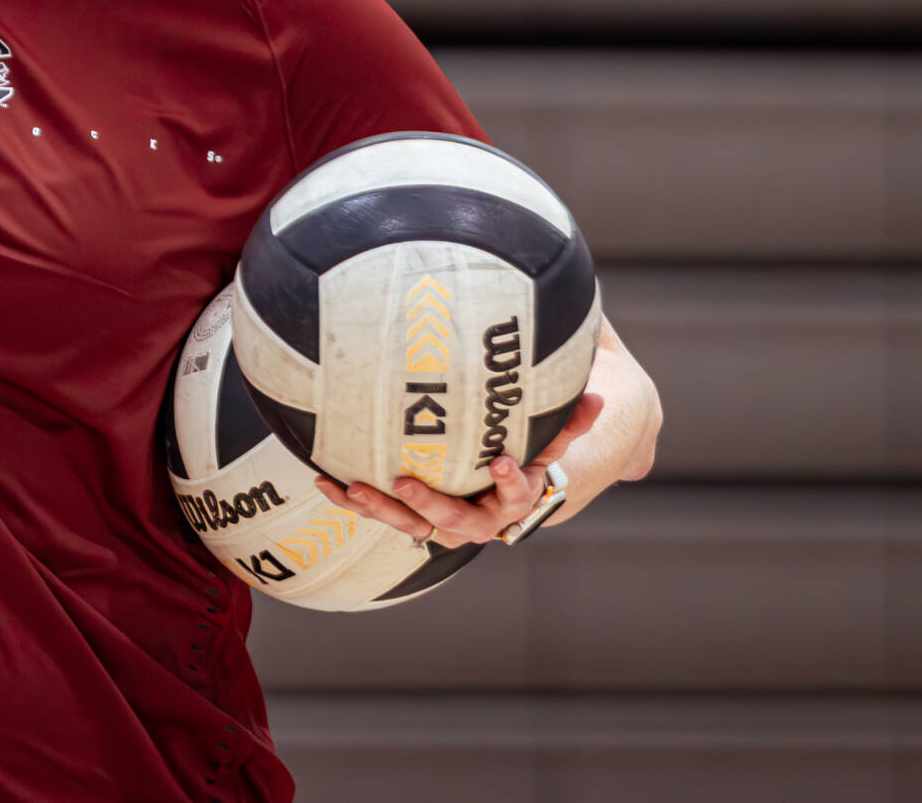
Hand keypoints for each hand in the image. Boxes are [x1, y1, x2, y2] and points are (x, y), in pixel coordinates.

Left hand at [315, 390, 605, 546]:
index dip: (509, 482)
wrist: (494, 490)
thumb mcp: (547, 439)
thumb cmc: (522, 453)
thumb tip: (598, 396)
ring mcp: (439, 522)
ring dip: (380, 508)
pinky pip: (378, 512)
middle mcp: (475, 519)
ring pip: (410, 524)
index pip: (516, 497)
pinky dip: (350, 500)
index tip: (500, 462)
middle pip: (455, 523)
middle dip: (429, 504)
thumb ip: (570, 421)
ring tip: (352, 487)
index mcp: (511, 500)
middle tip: (403, 481)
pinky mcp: (408, 516)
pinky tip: (322, 480)